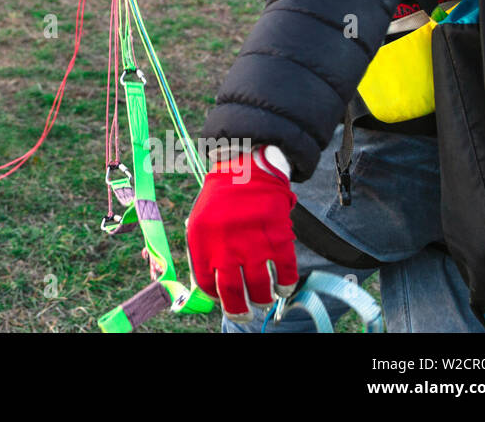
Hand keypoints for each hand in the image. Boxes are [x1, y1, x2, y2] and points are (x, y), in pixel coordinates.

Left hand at [186, 145, 298, 320]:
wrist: (246, 168)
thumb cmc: (221, 200)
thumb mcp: (199, 223)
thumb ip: (202, 254)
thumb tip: (208, 289)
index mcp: (202, 242)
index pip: (206, 284)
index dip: (216, 297)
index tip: (224, 299)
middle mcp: (226, 246)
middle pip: (233, 293)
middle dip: (239, 311)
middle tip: (245, 316)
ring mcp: (254, 243)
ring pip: (261, 289)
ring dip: (263, 299)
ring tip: (263, 299)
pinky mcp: (278, 237)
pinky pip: (286, 273)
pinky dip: (286, 286)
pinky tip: (283, 286)